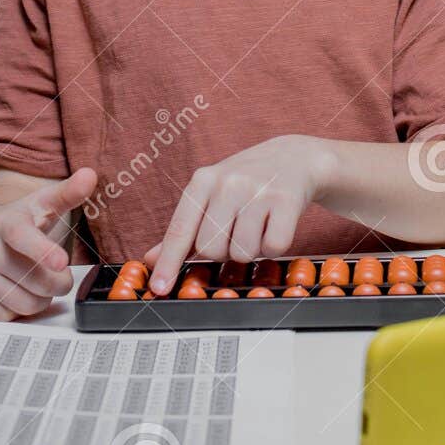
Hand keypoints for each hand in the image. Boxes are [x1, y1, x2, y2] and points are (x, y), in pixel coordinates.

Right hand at [0, 167, 97, 320]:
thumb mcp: (41, 204)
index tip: (62, 261)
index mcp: (5, 222)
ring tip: (35, 280)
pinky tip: (14, 289)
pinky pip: (7, 316)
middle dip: (57, 282)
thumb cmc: (14, 221)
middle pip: (36, 281)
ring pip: (25, 304)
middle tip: (56, 271)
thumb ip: (68, 192)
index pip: (22, 236)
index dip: (42, 250)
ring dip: (39, 298)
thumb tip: (90, 175)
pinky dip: (17, 309)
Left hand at [144, 136, 332, 294]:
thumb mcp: (211, 195)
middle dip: (223, 251)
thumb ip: (183, 230)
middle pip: (211, 249)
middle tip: (236, 231)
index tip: (159, 288)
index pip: (180, 229)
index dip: (168, 262)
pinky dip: (275, 246)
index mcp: (203, 181)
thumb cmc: (246, 182)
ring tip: (258, 225)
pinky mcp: (286, 201)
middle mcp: (228, 183)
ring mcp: (257, 191)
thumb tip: (152, 260)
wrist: (293, 156)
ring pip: (243, 253)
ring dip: (251, 249)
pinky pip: (274, 248)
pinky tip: (275, 224)